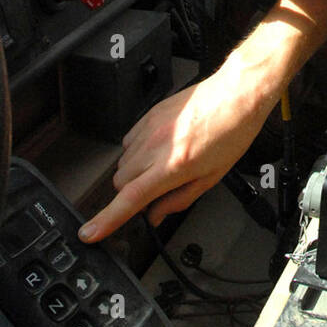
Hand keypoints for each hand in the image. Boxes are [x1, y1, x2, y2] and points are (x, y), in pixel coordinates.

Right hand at [77, 65, 274, 241]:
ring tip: (164, 164)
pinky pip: (128, 141)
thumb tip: (155, 215)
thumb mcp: (213, 176)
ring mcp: (150, 128)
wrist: (236, 94)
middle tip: (156, 190)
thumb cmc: (232, 132)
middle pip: (120, 183)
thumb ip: (179, 200)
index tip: (90, 232)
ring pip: (122, 163)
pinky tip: (160, 148)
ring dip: (135, 173)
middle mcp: (157, 145)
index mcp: (175, 165)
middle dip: (132, 193)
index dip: (107, 219)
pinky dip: (137, 152)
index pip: (130, 198)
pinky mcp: (149, 114)